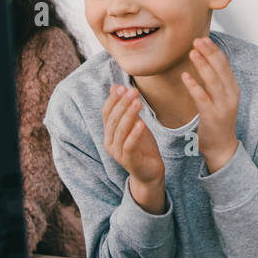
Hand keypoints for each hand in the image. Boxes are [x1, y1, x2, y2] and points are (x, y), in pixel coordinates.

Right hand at [102, 84, 165, 212]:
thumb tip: (115, 86)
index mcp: (109, 132)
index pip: (106, 113)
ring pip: (120, 131)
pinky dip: (134, 134)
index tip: (123, 87)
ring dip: (129, 115)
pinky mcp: (129, 161)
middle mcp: (110, 142)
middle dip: (123, 104)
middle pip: (113, 120)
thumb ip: (126, 108)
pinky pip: (129, 145)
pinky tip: (141, 123)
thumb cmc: (142, 146)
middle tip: (134, 91)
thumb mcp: (135, 123)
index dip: (113, 100)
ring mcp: (118, 153)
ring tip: (138, 102)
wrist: (150, 171)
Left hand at [181, 36, 239, 172]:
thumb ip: (215, 81)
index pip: (224, 64)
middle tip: (197, 40)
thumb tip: (204, 60)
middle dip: (209, 52)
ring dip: (202, 65)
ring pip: (213, 81)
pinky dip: (194, 86)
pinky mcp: (212, 116)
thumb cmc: (217, 121)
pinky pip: (202, 98)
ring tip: (192, 52)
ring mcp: (222, 106)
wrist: (222, 147)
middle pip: (221, 69)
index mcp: (232, 88)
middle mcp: (230, 95)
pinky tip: (185, 76)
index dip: (214, 50)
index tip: (203, 38)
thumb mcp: (220, 98)